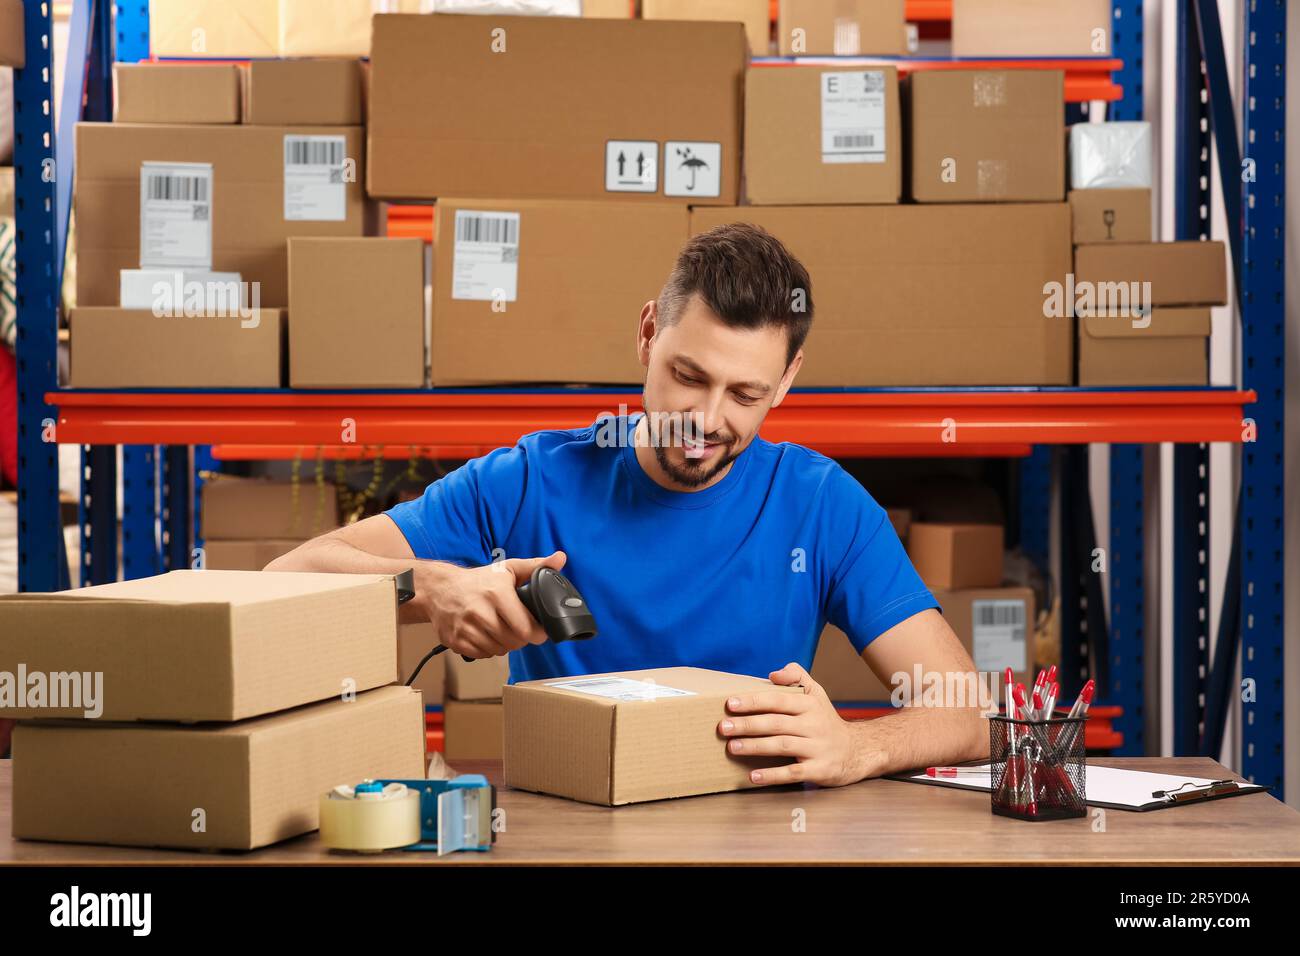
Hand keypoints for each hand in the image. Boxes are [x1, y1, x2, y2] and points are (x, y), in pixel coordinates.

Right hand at [417, 551, 566, 658]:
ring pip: (499, 651)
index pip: (526, 629)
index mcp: (497, 594)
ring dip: (505, 644)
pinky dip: (489, 649)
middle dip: (521, 638)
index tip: (539, 630)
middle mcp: (480, 613)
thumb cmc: (478, 580)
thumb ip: (536, 566)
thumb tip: (561, 558)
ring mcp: (466, 629)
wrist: (439, 589)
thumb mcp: (508, 569)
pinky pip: (483, 655)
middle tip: (520, 628)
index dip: (537, 633)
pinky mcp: (456, 641)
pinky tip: (487, 635)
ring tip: (502, 630)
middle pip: (514, 642)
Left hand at [717, 663, 864, 787]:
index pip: (778, 700)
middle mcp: (814, 725)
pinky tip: (753, 776)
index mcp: (810, 704)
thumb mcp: (816, 693)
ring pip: (782, 746)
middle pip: (777, 723)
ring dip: (755, 747)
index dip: (754, 701)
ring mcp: (817, 748)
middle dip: (748, 724)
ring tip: (732, 747)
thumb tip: (773, 674)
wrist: (858, 750)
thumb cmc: (826, 720)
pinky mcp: (819, 770)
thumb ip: (796, 676)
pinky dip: (772, 775)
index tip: (730, 704)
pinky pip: (793, 772)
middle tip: (723, 727)